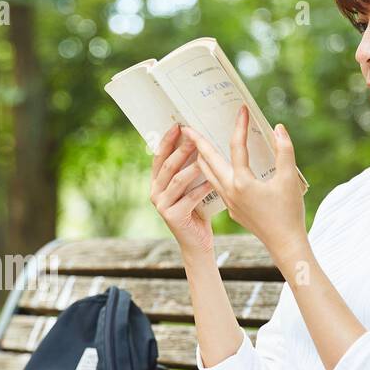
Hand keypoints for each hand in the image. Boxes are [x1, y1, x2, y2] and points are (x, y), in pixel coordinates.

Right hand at [150, 123, 214, 255]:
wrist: (197, 243)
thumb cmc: (197, 211)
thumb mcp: (189, 188)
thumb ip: (187, 170)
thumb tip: (198, 142)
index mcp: (156, 183)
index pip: (159, 157)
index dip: (167, 140)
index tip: (178, 126)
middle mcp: (155, 193)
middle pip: (167, 166)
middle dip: (181, 149)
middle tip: (193, 136)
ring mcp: (162, 206)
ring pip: (177, 180)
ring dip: (192, 166)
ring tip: (205, 155)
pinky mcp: (173, 217)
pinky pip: (190, 197)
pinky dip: (203, 187)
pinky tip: (214, 180)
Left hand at [183, 106, 306, 264]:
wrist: (284, 244)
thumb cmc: (289, 212)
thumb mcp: (289, 179)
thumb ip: (284, 151)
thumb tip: (278, 128)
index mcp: (242, 182)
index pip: (237, 147)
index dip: (240, 127)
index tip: (241, 110)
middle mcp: (230, 191)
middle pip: (208, 162)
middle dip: (198, 143)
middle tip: (187, 127)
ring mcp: (229, 201)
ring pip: (208, 176)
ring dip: (201, 159)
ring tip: (196, 146)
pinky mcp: (232, 209)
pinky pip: (216, 186)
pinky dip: (212, 173)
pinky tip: (216, 169)